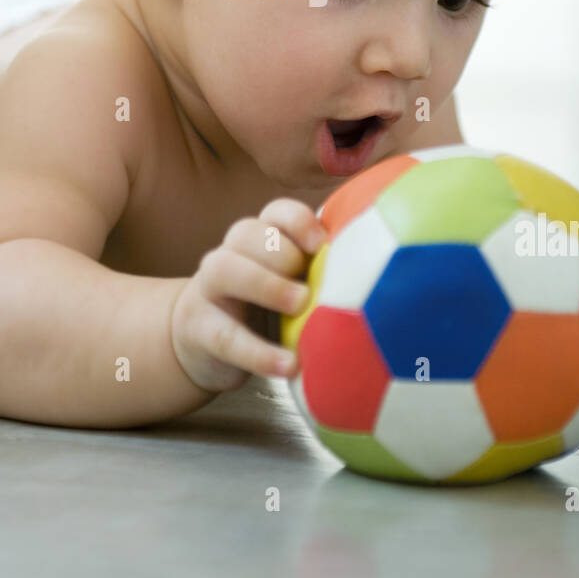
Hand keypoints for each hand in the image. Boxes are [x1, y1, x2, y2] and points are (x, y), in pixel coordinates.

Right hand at [170, 198, 326, 392]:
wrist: (202, 345)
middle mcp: (229, 253)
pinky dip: (259, 352)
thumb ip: (318, 274)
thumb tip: (378, 275)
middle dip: (281, 251)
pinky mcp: (200, 329)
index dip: (298, 221)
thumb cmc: (263, 309)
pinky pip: (226, 337)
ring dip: (266, 284)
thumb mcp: (288, 286)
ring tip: (300, 306)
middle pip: (246, 231)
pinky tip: (289, 365)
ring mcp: (208, 289)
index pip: (275, 212)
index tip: (323, 244)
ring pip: (225, 269)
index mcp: (257, 238)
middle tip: (310, 283)